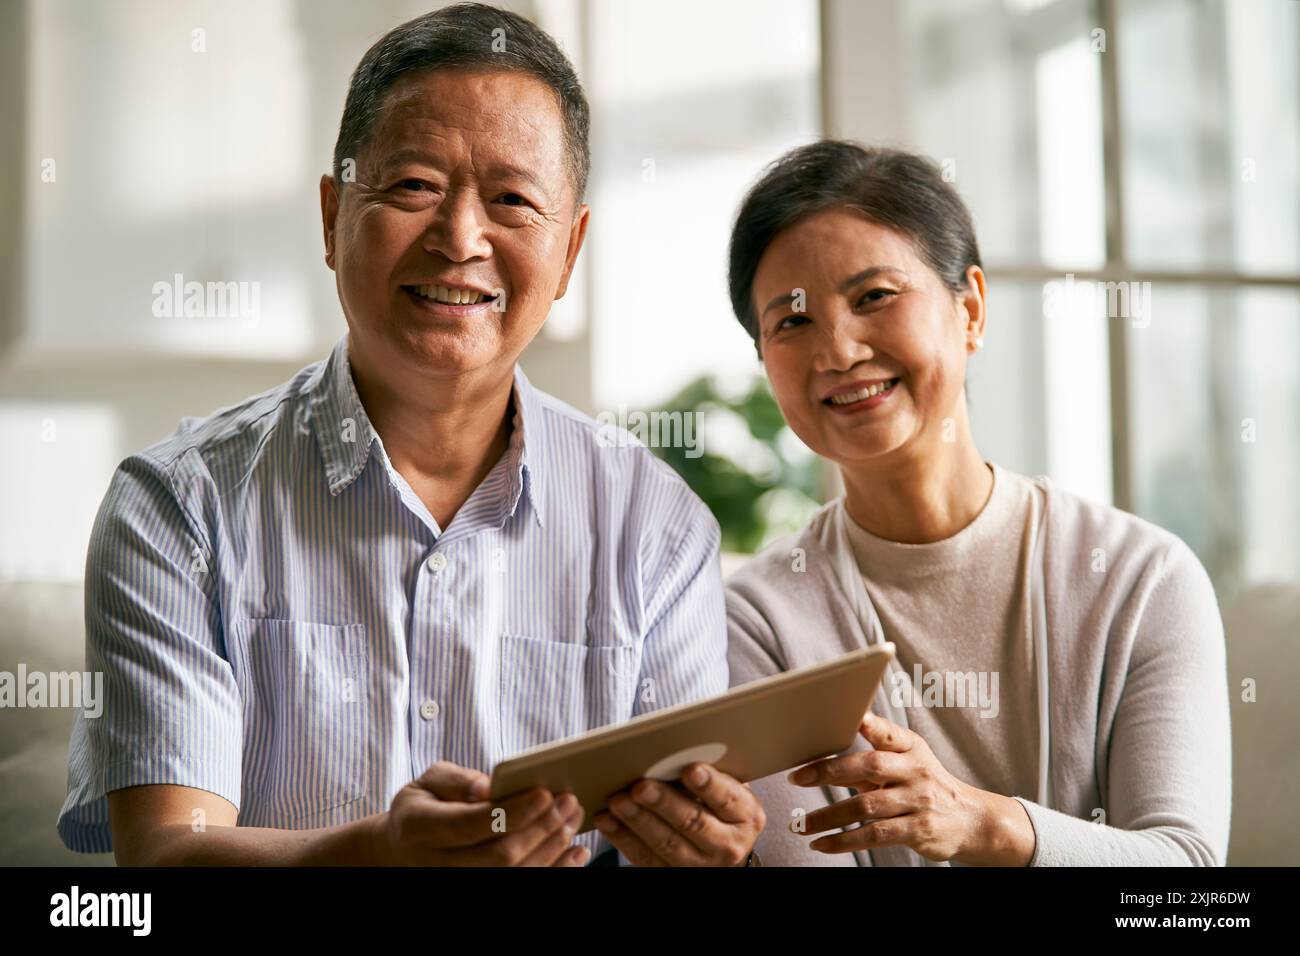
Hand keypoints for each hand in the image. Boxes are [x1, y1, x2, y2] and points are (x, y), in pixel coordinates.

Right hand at [371, 761, 588, 865]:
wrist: (402, 850)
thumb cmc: (423, 806)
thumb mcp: (428, 781)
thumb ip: (458, 780)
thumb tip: (490, 787)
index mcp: (420, 828)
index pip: (471, 825)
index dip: (512, 812)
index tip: (545, 793)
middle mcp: (436, 864)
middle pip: (500, 856)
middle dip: (541, 828)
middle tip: (569, 801)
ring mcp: (458, 883)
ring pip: (514, 875)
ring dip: (552, 849)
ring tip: (574, 819)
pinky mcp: (478, 890)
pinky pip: (522, 885)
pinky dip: (554, 870)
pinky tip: (575, 852)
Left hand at [592, 763, 764, 865]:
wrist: (722, 842)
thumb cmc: (719, 800)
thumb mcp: (728, 784)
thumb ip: (710, 770)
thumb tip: (674, 746)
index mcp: (746, 816)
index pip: (728, 799)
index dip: (709, 784)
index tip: (690, 769)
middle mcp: (727, 845)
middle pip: (694, 823)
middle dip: (664, 804)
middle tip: (641, 786)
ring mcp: (699, 864)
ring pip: (667, 844)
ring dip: (638, 821)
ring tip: (618, 801)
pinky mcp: (673, 873)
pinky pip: (644, 858)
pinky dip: (622, 837)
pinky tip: (607, 819)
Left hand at [787, 712, 1034, 865]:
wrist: (971, 820)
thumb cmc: (926, 785)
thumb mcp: (908, 761)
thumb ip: (874, 755)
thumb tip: (826, 749)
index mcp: (911, 747)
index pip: (887, 732)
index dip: (867, 723)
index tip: (845, 718)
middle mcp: (916, 771)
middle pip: (869, 766)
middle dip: (830, 771)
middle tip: (798, 778)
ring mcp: (918, 801)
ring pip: (866, 806)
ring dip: (828, 816)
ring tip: (800, 824)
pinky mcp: (917, 830)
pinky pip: (875, 835)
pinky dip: (844, 841)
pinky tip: (823, 843)